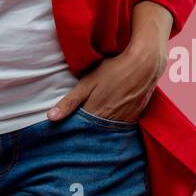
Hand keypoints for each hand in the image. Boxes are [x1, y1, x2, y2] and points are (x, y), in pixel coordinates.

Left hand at [46, 33, 167, 123]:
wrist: (145, 64)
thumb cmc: (114, 69)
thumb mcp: (87, 82)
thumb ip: (69, 101)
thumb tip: (51, 118)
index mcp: (96, 115)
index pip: (79, 130)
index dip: (72, 128)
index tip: (65, 128)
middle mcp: (111, 122)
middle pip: (94, 131)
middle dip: (86, 130)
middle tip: (79, 123)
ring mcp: (125, 120)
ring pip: (108, 130)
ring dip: (100, 127)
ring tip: (95, 117)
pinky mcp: (135, 116)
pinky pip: (121, 125)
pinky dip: (114, 123)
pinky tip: (110, 115)